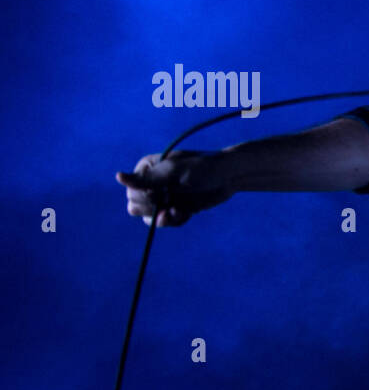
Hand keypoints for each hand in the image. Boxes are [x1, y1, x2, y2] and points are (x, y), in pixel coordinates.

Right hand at [116, 149, 232, 226]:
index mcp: (146, 169)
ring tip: (179, 212)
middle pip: (135, 207)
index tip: (164, 193)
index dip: (146, 198)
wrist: (229, 176)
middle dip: (154, 209)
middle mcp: (151, 183)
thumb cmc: (202, 168)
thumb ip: (147, 178)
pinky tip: (187, 214)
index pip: (131, 192)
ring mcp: (163, 196)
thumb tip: (118, 177)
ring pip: (148, 218)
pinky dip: (174, 221)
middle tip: (171, 203)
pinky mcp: (175, 207)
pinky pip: (165, 222)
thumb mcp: (174, 172)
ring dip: (162, 219)